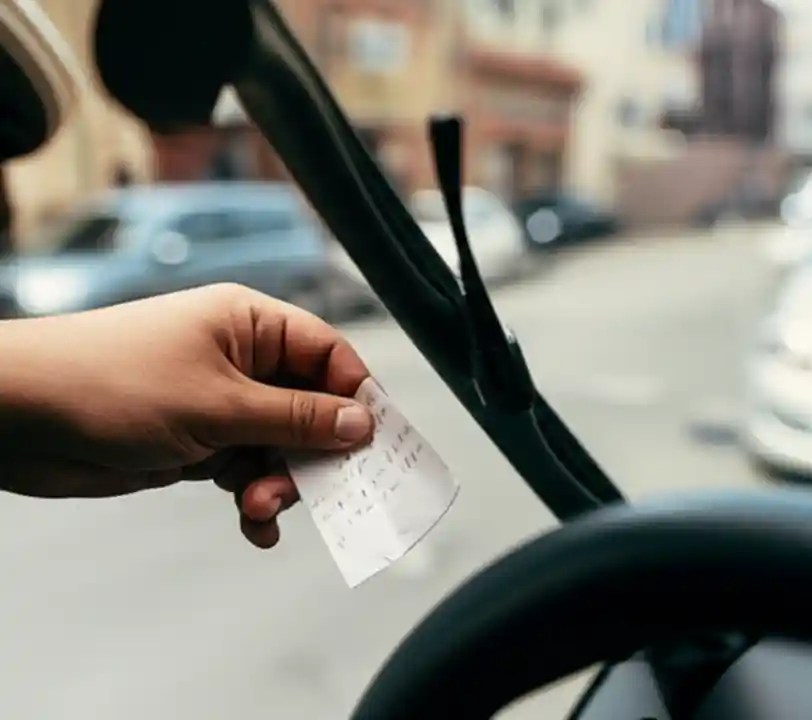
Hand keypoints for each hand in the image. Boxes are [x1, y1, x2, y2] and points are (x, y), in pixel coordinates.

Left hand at [0, 283, 373, 547]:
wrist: (18, 418)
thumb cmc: (110, 384)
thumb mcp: (219, 405)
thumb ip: (297, 418)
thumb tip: (362, 424)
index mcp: (250, 325)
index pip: (330, 356)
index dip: (357, 399)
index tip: (374, 444)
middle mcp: (239, 360)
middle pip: (310, 408)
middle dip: (314, 454)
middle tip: (319, 491)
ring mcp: (217, 403)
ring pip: (280, 447)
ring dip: (279, 484)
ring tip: (258, 508)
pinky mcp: (195, 442)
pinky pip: (246, 471)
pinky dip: (253, 499)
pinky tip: (253, 526)